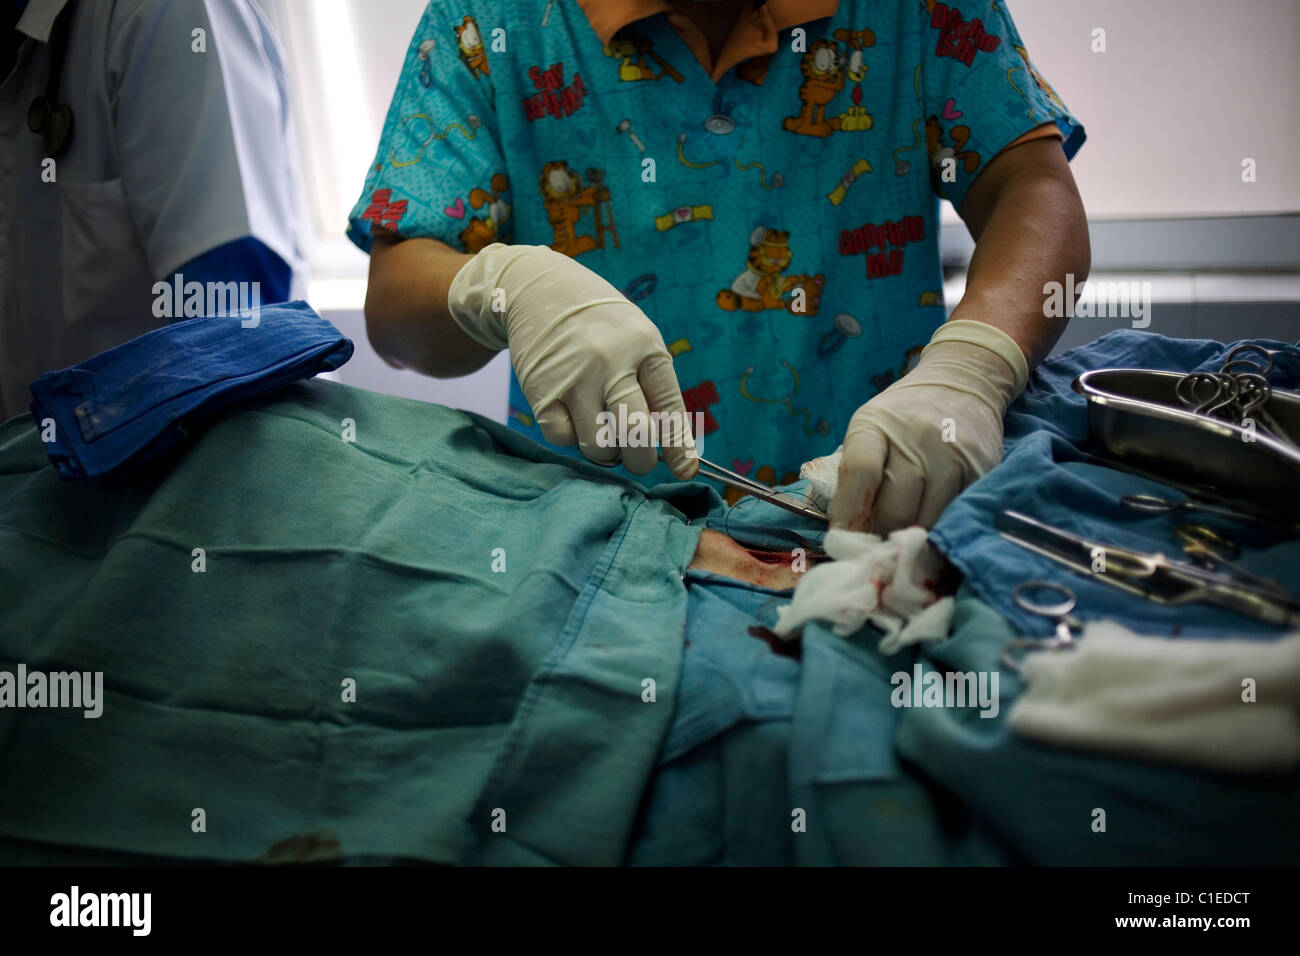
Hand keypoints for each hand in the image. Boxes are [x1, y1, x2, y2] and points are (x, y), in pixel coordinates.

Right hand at [447, 243, 697, 477]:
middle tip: (639, 459)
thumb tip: (668, 446)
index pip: (669, 408)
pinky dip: (571, 437)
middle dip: (641, 460)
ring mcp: (574, 378)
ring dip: (605, 453)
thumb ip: (654, 386)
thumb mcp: (638, 338)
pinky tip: (575, 419)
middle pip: (635, 434)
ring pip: (598, 445)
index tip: (684, 471)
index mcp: (645, 347)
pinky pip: (563, 438)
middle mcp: (611, 362)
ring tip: (605, 435)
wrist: (539, 290)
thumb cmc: (601, 324)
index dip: (679, 446)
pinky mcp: (542, 391)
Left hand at [831, 320, 1027, 533]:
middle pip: (894, 508)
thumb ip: (855, 475)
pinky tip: (931, 525)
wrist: (962, 382)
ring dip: (912, 538)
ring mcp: (953, 453)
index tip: (845, 540)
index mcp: (877, 425)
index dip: (849, 514)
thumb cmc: (903, 416)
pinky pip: (955, 515)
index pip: (859, 473)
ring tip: (903, 540)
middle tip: (877, 548)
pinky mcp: (982, 469)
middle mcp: (917, 436)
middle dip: (881, 535)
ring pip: (927, 520)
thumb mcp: (870, 429)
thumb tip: (847, 533)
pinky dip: (940, 528)